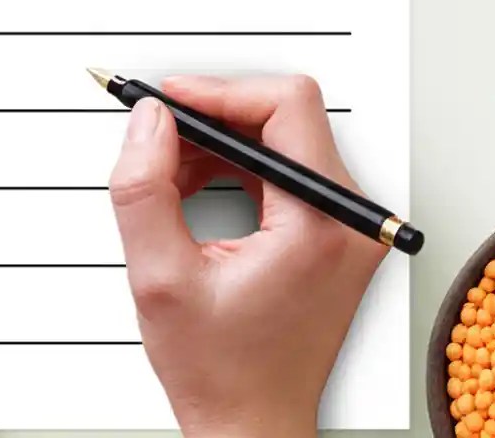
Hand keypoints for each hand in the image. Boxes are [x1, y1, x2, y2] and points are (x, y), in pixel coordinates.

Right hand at [108, 75, 387, 437]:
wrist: (251, 426)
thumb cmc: (221, 373)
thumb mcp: (160, 280)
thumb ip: (144, 190)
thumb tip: (149, 122)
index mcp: (321, 225)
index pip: (286, 107)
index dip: (218, 91)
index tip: (170, 99)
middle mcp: (349, 220)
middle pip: (286, 118)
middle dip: (213, 117)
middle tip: (160, 132)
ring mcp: (346, 227)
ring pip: (282, 141)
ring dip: (221, 144)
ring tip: (170, 172)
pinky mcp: (332, 234)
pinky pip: (285, 171)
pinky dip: (236, 168)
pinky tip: (194, 188)